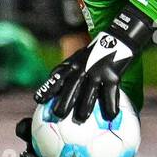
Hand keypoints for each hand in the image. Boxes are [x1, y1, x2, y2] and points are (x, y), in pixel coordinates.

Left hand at [34, 6, 152, 122]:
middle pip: (72, 87)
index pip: (57, 77)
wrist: (118, 38)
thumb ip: (69, 71)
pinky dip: (111, 106)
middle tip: (58, 114)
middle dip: (64, 102)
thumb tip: (57, 89)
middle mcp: (83, 68)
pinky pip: (110, 94)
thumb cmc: (96, 53)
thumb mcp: (79, 58)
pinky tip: (111, 115)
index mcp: (73, 64)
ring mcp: (98, 72)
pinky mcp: (113, 76)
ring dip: (85, 107)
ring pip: (90, 93)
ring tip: (81, 118)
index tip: (38, 100)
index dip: (48, 88)